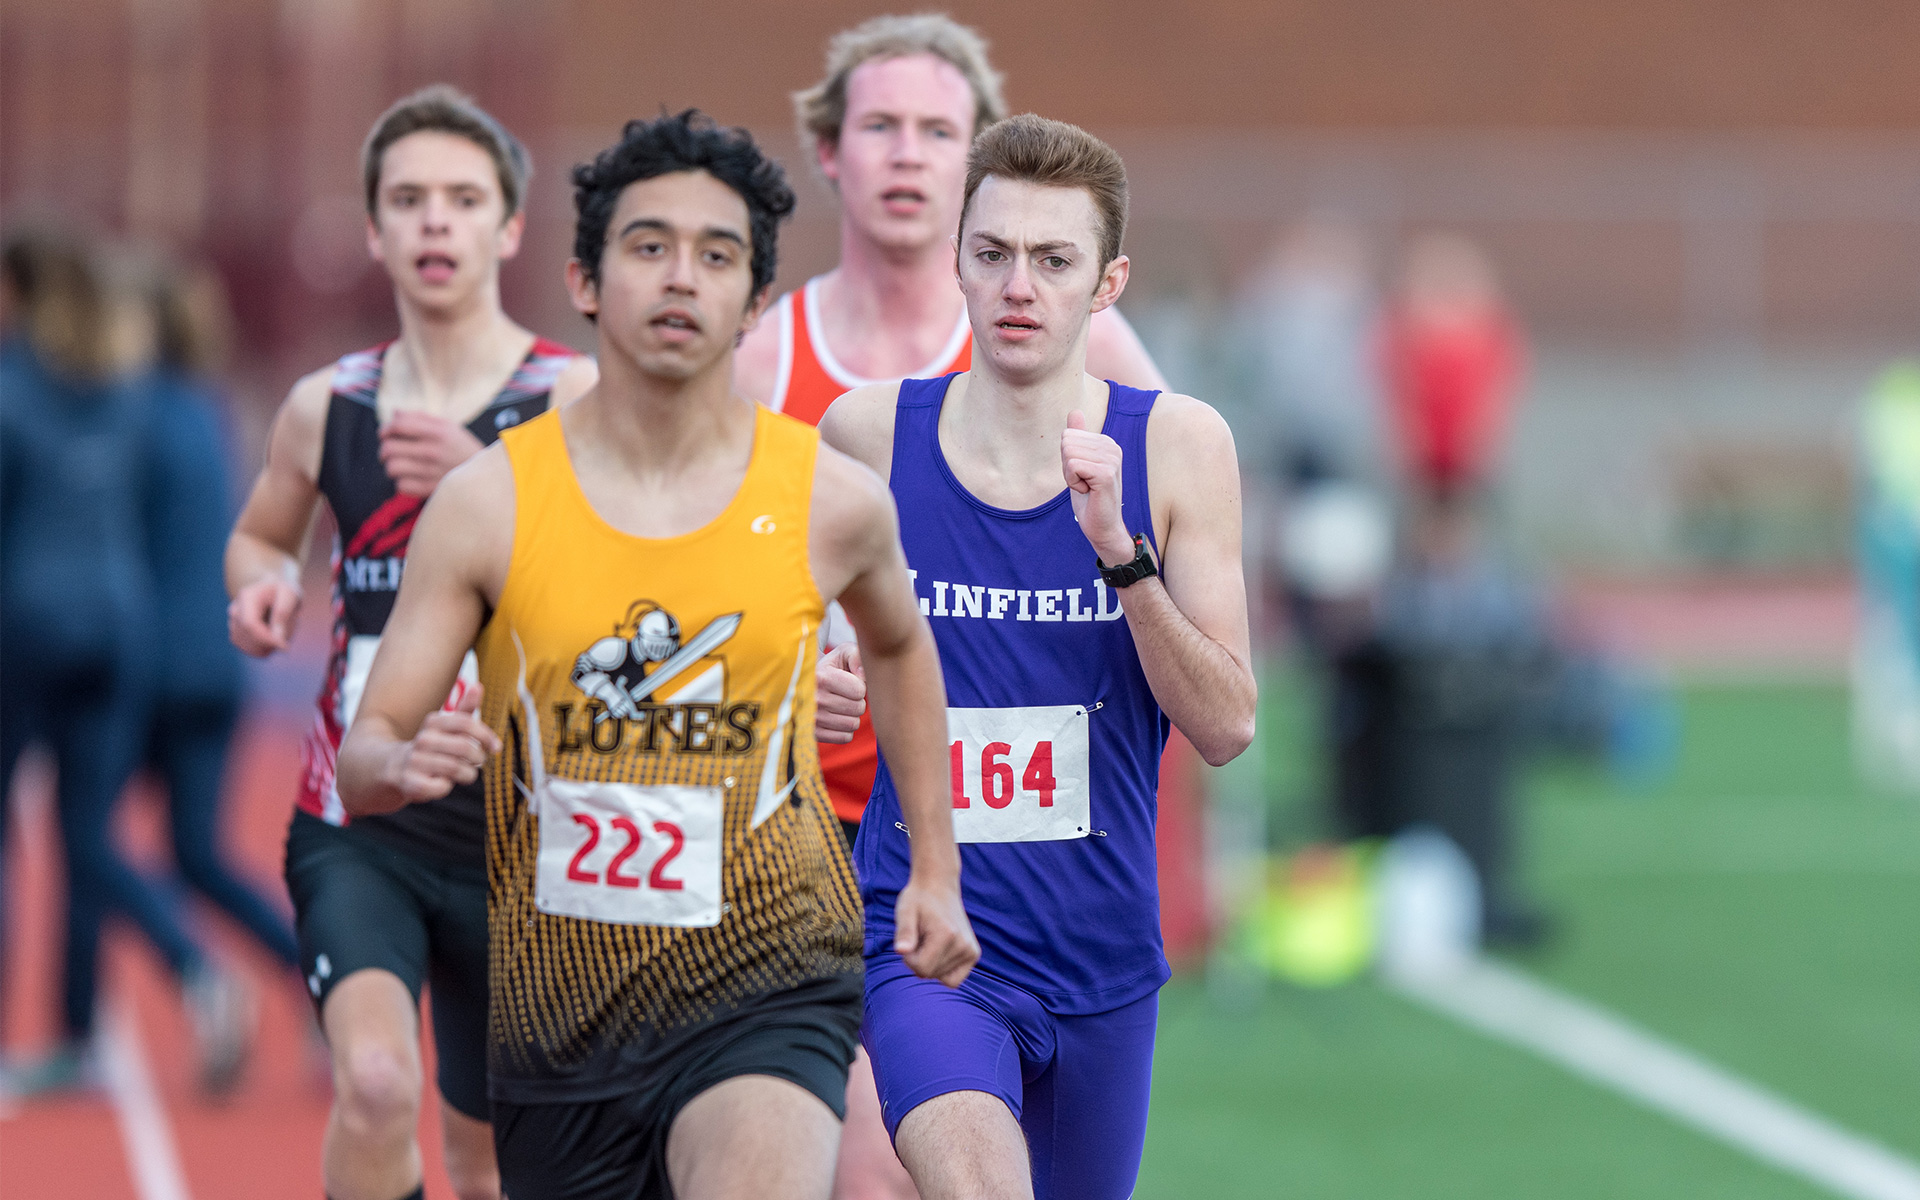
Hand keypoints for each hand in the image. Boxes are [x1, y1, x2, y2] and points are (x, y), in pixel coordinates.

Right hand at [229, 577, 300, 655]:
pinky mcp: (236, 632)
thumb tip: (278, 639)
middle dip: (268, 645)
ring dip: (266, 648)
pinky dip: (262, 649)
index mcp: (247, 597)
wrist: (273, 589)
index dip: (266, 639)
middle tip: (286, 643)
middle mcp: (235, 610)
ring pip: (245, 646)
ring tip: (280, 635)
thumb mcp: (290, 595)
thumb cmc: (284, 590)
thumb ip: (283, 614)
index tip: (285, 647)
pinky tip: (273, 640)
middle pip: (246, 637)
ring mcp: (232, 621)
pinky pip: (248, 649)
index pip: (250, 624)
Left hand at [379, 410, 485, 496]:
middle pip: (389, 448)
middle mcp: (433, 451)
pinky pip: (401, 486)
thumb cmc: (464, 449)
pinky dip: (403, 483)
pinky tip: (411, 480)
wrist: (488, 477)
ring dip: (393, 467)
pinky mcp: (431, 490)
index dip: (386, 429)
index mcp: (438, 432)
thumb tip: (394, 413)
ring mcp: (431, 472)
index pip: (398, 425)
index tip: (386, 434)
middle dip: (385, 450)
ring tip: (401, 467)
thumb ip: (421, 417)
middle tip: (391, 453)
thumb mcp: (449, 427)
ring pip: (392, 468)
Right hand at [382, 684, 501, 803]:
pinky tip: (442, 782)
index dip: (486, 736)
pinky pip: (441, 787)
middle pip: (465, 748)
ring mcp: (414, 761)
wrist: (392, 766)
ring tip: (463, 773)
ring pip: (456, 769)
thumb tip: (478, 686)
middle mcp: (423, 739)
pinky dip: (447, 787)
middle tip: (478, 761)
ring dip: (467, 774)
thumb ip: (464, 709)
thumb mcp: (446, 726)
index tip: (495, 747)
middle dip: (478, 757)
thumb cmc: (429, 746)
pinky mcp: (410, 782)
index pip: (467, 724)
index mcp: (433, 722)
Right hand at [815, 643, 865, 744]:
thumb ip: (857, 656)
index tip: (849, 681)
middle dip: (858, 701)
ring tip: (841, 705)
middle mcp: (813, 699)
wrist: (808, 684)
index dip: (860, 686)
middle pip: (858, 708)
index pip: (859, 691)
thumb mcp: (843, 653)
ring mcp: (812, 719)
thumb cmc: (832, 667)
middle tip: (846, 694)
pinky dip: (846, 729)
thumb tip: (863, 676)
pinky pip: (845, 737)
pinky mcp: (814, 735)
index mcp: (820, 677)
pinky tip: (836, 717)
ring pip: (853, 724)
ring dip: (853, 715)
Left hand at [893, 871, 978, 987]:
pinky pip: (954, 979)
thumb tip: (901, 951)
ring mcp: (971, 950)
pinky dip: (943, 970)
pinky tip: (939, 951)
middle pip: (930, 974)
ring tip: (931, 940)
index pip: (921, 969)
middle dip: (919, 961)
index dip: (908, 958)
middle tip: (920, 937)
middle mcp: (963, 944)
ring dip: (930, 963)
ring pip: (941, 977)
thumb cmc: (918, 900)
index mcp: (946, 934)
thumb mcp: (905, 912)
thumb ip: (904, 932)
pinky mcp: (974, 954)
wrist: (939, 886)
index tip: (909, 940)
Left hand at [1061, 411, 1133, 565]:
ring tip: (1087, 487)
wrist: (1102, 526)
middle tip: (1083, 482)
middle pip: (1067, 441)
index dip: (1067, 459)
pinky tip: (1088, 492)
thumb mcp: (1079, 464)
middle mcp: (1112, 447)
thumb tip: (1075, 410)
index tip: (1082, 475)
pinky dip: (1073, 482)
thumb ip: (1079, 437)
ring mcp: (1111, 459)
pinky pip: (1072, 466)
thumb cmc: (1089, 498)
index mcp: (1106, 442)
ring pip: (1068, 453)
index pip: (1068, 435)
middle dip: (1067, 466)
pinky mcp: (1106, 473)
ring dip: (1070, 476)